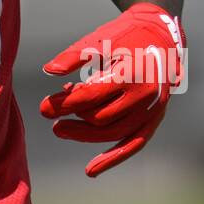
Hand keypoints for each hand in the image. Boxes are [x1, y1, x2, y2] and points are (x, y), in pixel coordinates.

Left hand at [40, 2, 185, 176]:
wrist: (160, 34)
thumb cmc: (124, 36)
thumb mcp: (99, 40)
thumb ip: (74, 56)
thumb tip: (48, 70)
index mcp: (131, 73)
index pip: (91, 96)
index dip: (64, 103)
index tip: (43, 106)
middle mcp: (146, 95)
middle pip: (101, 118)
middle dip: (72, 119)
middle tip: (50, 118)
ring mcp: (153, 110)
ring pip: (115, 133)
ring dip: (85, 136)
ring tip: (60, 128)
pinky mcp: (155, 119)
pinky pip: (134, 144)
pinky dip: (113, 158)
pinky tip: (91, 169)